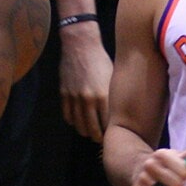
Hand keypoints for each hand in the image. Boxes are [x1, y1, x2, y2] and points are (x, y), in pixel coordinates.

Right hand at [59, 25, 112, 142]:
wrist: (80, 45)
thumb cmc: (101, 61)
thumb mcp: (113, 78)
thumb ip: (114, 97)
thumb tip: (121, 114)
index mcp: (103, 96)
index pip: (108, 123)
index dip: (111, 132)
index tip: (115, 136)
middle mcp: (88, 100)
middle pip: (92, 128)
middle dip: (98, 137)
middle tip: (102, 140)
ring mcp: (74, 98)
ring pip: (78, 125)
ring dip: (85, 131)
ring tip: (91, 133)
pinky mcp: (64, 94)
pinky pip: (67, 115)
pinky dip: (73, 122)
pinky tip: (78, 122)